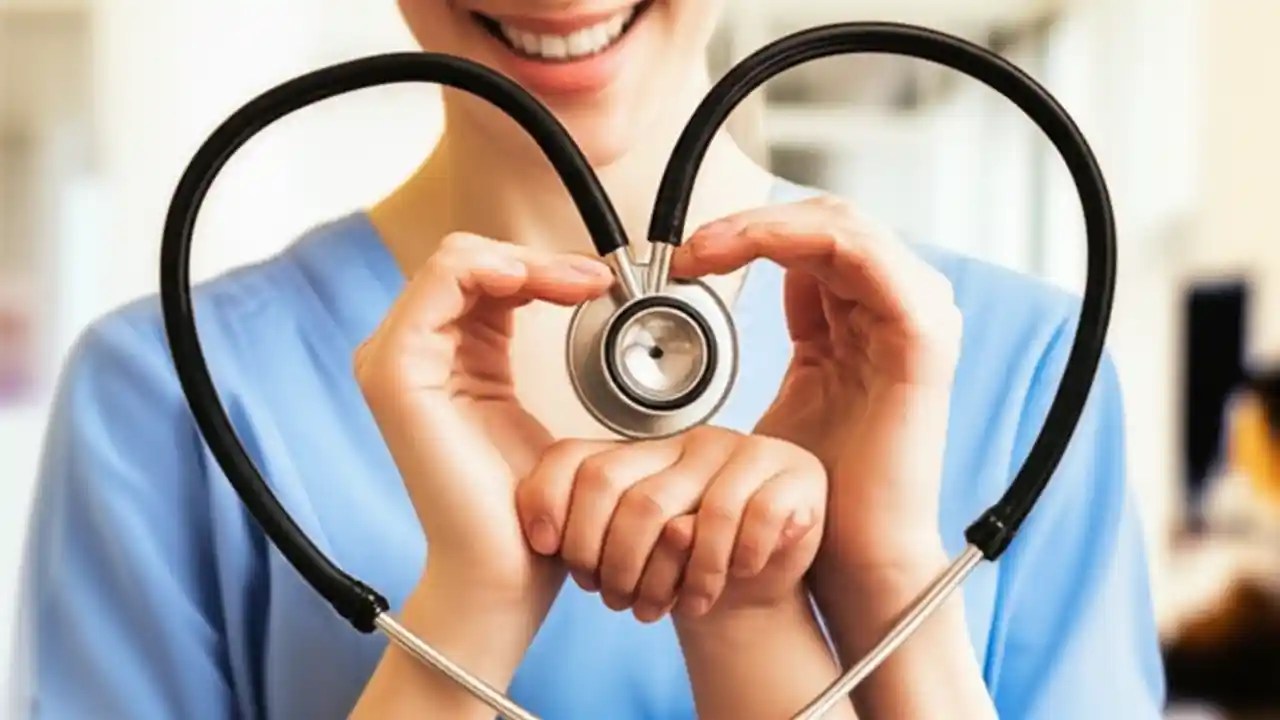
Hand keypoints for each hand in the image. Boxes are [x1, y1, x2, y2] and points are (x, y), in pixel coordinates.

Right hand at [354, 232, 613, 590]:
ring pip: (456, 261)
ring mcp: (395, 360)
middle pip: (469, 261)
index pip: (483, 276)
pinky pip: (439, 282)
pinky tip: (532, 283)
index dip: (541, 266)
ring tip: (577, 283)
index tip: (596, 283)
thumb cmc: (527, 506)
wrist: (508, 568)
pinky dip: (490, 269)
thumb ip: (525, 347)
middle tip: (593, 280)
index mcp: (443, 358)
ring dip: (526, 262)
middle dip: (538, 260)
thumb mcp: (534, 407)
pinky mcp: (397, 371)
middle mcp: (411, 354)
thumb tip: (559, 293)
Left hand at [514, 427, 825, 621]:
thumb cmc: (688, 563)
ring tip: (683, 601)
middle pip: (636, 502)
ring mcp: (746, 453)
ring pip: (700, 519)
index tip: (550, 549)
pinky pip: (755, 519)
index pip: (583, 461)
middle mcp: (694, 443)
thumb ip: (585, 527)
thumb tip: (548, 538)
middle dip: (619, 566)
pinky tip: (736, 574)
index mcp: (648, 449)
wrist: (755, 583)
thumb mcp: (628, 545)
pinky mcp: (794, 474)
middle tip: (618, 598)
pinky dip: (739, 559)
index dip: (555, 507)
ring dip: (685, 578)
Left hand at [673, 196, 961, 569]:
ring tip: (705, 250)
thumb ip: (797, 336)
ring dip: (761, 227)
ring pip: (840, 224)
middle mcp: (900, 308)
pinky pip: (859, 253)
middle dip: (749, 224)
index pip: (814, 239)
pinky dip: (793, 240)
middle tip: (690, 251)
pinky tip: (745, 252)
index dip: (747, 235)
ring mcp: (918, 316)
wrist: (850, 554)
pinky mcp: (920, 334)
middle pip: (827, 220)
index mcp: (872, 319)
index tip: (687, 258)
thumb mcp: (795, 395)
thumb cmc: (817, 491)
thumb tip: (768, 296)